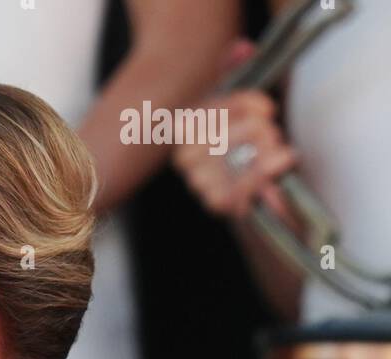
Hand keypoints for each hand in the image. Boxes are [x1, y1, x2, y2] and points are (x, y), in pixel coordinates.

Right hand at [172, 39, 298, 221]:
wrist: (254, 186)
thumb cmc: (247, 141)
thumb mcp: (241, 101)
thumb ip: (236, 70)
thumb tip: (242, 48)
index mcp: (186, 125)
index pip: (212, 110)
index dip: (244, 105)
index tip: (269, 109)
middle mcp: (185, 155)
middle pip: (225, 135)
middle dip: (260, 132)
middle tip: (275, 136)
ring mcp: (199, 182)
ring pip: (237, 160)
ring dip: (268, 154)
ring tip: (281, 154)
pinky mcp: (216, 203)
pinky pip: (241, 189)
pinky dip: (264, 178)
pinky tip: (279, 167)